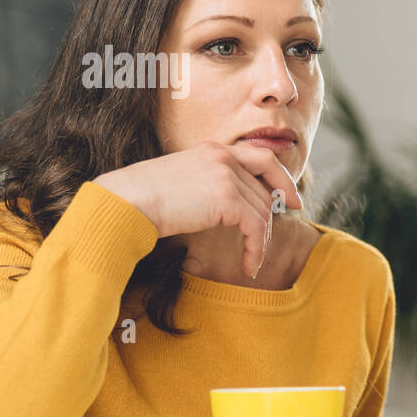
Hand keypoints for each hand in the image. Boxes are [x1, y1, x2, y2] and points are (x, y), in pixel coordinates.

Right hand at [94, 141, 303, 279]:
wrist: (125, 202)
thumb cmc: (143, 198)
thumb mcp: (182, 181)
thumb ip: (209, 185)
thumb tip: (230, 207)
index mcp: (213, 149)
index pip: (262, 158)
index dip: (281, 177)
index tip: (291, 197)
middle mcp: (224, 156)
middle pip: (266, 187)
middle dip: (277, 209)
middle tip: (284, 225)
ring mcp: (227, 175)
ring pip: (262, 211)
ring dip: (260, 240)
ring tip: (252, 260)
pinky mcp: (228, 198)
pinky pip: (256, 227)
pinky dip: (256, 249)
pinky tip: (249, 266)